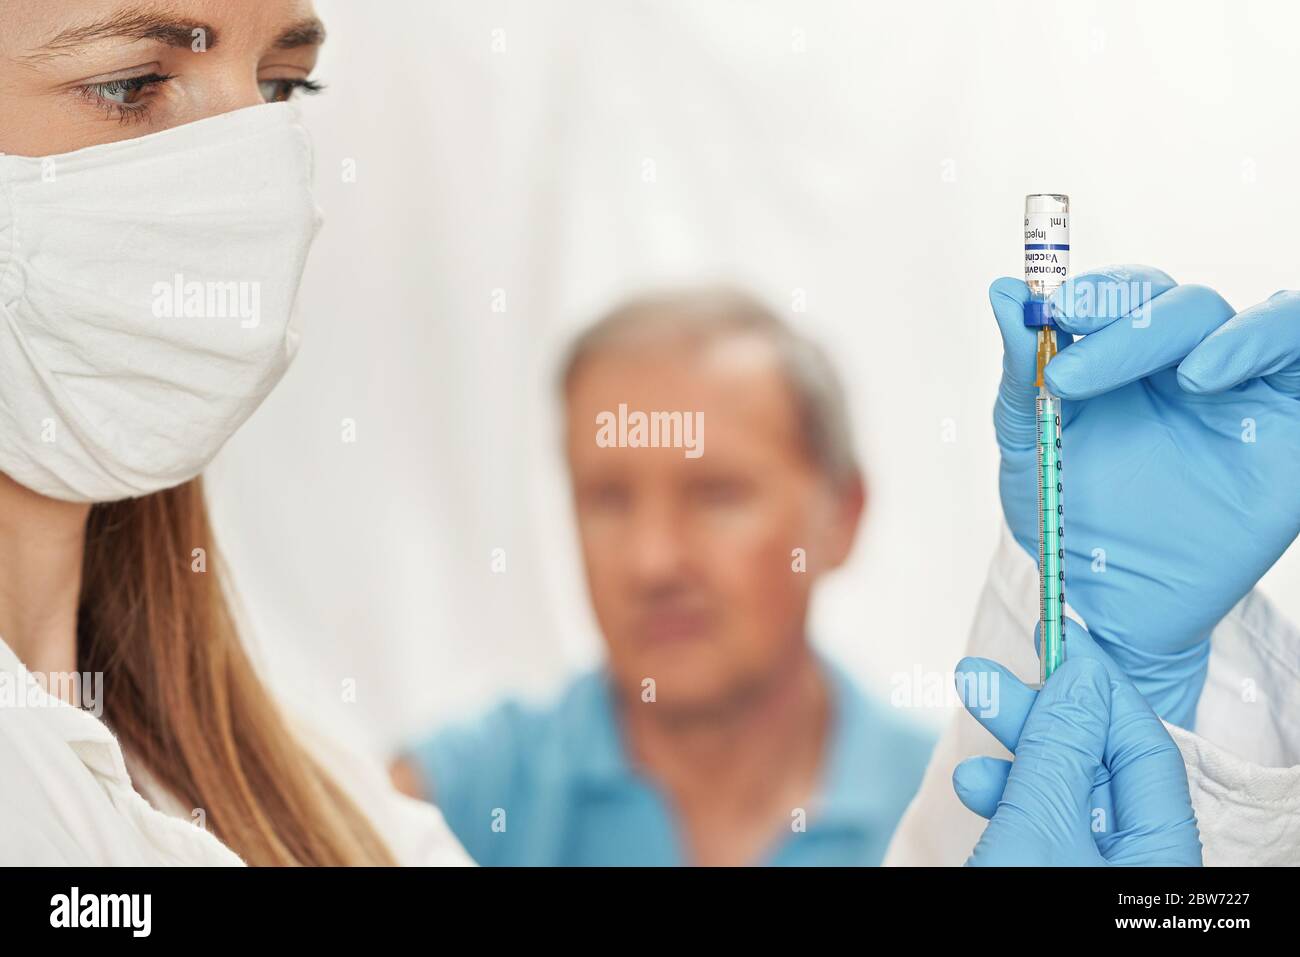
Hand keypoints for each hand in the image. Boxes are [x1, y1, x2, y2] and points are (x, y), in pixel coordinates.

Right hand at [954, 620, 1201, 865]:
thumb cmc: (1023, 912)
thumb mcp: (1039, 825)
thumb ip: (1059, 752)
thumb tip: (1082, 680)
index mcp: (1161, 852)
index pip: (1143, 746)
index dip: (1099, 685)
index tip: (1058, 638)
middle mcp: (1137, 860)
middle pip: (1096, 764)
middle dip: (1037, 712)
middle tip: (985, 672)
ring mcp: (1095, 869)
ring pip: (1062, 791)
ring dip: (1012, 748)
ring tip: (970, 705)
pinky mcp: (1056, 872)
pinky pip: (1041, 822)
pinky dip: (1006, 796)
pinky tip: (973, 780)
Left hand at [992, 270, 1299, 727]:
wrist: (1110, 606)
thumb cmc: (1071, 526)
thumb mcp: (1028, 446)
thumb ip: (1021, 372)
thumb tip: (1005, 292)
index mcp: (1117, 364)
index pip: (1116, 299)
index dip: (1089, 293)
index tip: (1049, 310)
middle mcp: (1178, 366)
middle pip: (1168, 301)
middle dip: (1123, 316)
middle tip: (1078, 360)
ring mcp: (1238, 388)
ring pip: (1234, 315)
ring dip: (1191, 327)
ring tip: (1170, 375)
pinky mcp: (1288, 422)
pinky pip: (1295, 348)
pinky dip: (1256, 341)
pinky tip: (1205, 377)